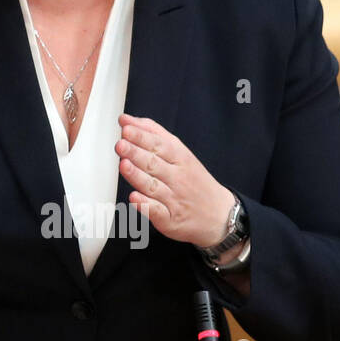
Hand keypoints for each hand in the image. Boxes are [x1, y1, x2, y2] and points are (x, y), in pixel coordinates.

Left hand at [116, 113, 235, 247]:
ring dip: (137, 176)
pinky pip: (156, 211)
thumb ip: (154, 134)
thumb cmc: (194, 180)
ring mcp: (173, 199)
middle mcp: (177, 178)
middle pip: (154, 164)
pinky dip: (145, 205)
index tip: (126, 129)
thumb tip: (128, 120)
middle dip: (136, 153)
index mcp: (180, 158)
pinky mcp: (169, 219)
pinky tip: (135, 198)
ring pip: (153, 186)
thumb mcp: (181, 152)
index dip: (142, 137)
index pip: (159, 145)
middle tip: (120, 145)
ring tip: (124, 165)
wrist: (219, 214)